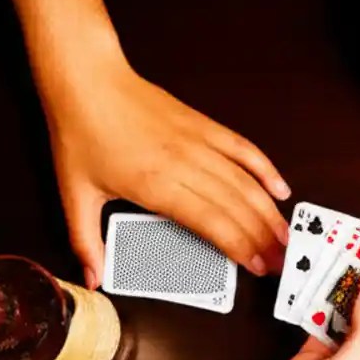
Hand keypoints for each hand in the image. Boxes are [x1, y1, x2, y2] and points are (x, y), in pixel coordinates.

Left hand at [44, 60, 289, 285]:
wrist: (87, 80)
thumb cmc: (80, 135)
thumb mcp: (74, 195)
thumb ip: (85, 242)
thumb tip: (92, 279)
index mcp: (156, 185)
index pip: (212, 222)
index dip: (240, 246)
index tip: (256, 267)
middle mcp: (184, 164)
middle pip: (237, 206)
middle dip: (263, 238)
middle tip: (280, 263)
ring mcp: (199, 143)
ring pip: (246, 182)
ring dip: (269, 212)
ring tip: (285, 238)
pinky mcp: (204, 126)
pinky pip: (244, 149)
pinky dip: (266, 170)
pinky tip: (281, 190)